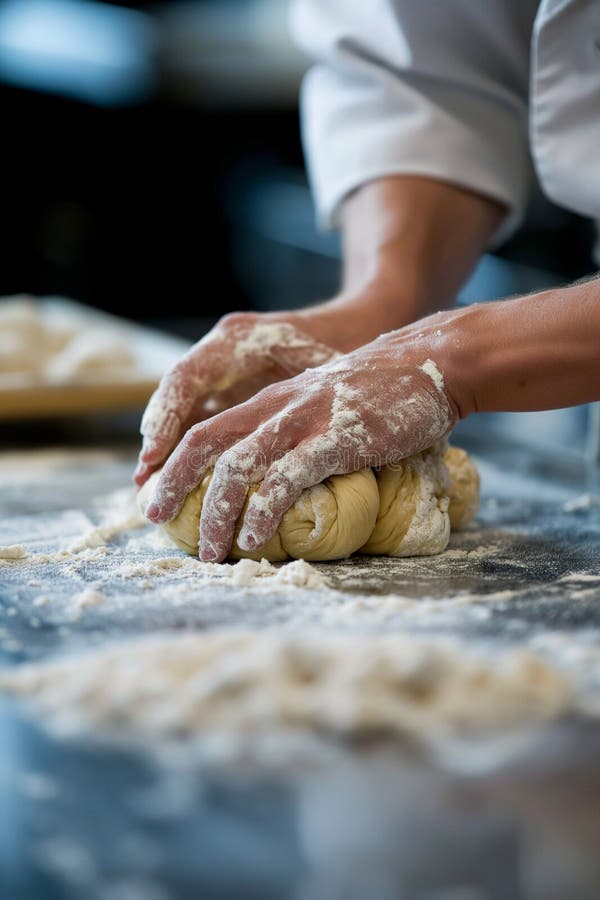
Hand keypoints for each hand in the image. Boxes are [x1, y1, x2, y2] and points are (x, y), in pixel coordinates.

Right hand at [134, 312, 337, 487]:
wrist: (342, 332)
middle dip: (158, 440)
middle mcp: (219, 356)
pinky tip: (181, 487)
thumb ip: (310, 391)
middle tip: (145, 483)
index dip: (166, 416)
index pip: (187, 377)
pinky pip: (198, 424)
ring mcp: (219, 376)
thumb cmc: (335, 345)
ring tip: (151, 494)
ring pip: (182, 413)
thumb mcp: (327, 363)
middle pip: (174, 398)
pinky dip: (189, 454)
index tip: (154, 453)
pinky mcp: (225, 395)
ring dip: (167, 452)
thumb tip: (294, 435)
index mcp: (237, 340)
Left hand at [144, 313, 460, 561]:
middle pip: (205, 444)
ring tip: (209, 550)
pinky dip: (263, 511)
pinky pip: (287, 478)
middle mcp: (278, 407)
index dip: (174, 462)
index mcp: (271, 400)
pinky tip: (252, 538)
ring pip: (238, 466)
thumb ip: (299, 430)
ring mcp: (305, 420)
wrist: (432, 362)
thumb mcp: (325, 403)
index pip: (206, 429)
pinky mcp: (337, 439)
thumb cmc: (382, 391)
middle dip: (174, 483)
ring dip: (216, 511)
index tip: (157, 493)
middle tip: (153, 517)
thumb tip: (282, 477)